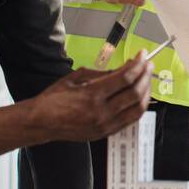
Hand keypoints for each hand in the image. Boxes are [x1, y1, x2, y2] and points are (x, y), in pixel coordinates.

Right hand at [24, 56, 152, 143]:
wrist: (41, 123)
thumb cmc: (54, 99)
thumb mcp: (76, 77)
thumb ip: (102, 73)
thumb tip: (124, 68)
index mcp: (92, 95)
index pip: (125, 77)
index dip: (138, 64)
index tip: (142, 55)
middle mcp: (101, 112)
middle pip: (135, 91)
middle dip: (145, 75)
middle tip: (147, 64)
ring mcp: (105, 124)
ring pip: (137, 107)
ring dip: (146, 91)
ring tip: (146, 79)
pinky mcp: (106, 132)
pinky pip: (131, 119)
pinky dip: (139, 105)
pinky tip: (140, 95)